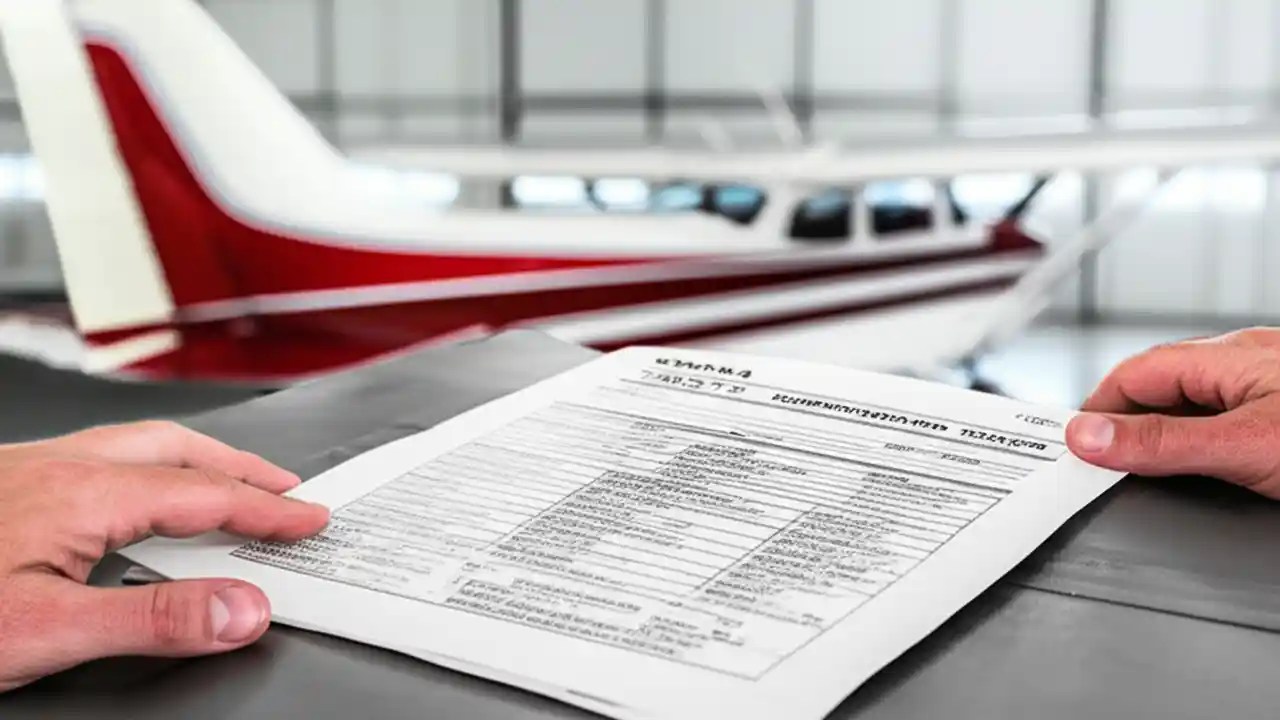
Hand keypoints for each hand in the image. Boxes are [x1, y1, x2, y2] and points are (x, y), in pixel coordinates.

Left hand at [0, 421, 329, 691]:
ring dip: (196, 462)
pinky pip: (100, 456)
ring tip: (229, 484)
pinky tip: (139, 497)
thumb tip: (244, 609)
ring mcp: (29, 468)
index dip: (266, 509)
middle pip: (177, 450)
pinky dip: (149, 469)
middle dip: (241, 469)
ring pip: (137, 446)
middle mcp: (59, 466)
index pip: (204, 495)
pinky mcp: (8, 483)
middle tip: (285, 491)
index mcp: (82, 494)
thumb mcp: (48, 632)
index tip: (309, 520)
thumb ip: (153, 621)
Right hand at [1065, 328, 1279, 498]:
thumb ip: (1166, 443)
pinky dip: (1201, 445)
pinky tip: (1203, 471)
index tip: (1077, 454)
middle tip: (1104, 471)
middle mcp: (1247, 363)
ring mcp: (1268, 386)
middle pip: (1158, 390)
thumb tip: (1089, 436)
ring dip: (1163, 438)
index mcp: (1230, 355)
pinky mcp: (1278, 413)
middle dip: (1125, 428)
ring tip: (1147, 474)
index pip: (1131, 375)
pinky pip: (1225, 420)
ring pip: (1192, 407)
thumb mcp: (1246, 444)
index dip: (1096, 414)